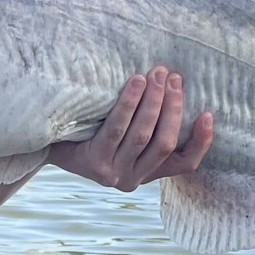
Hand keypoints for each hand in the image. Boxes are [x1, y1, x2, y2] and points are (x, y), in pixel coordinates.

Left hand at [48, 66, 213, 191]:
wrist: (46, 144)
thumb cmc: (90, 132)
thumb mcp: (123, 134)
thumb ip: (148, 125)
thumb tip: (175, 85)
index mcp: (146, 174)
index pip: (185, 164)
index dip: (201, 141)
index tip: (208, 113)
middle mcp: (132, 180)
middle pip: (164, 142)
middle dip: (174, 107)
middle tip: (174, 78)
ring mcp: (113, 174)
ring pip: (143, 135)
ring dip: (154, 101)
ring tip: (158, 74)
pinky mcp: (94, 163)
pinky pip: (117, 128)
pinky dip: (129, 103)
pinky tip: (136, 82)